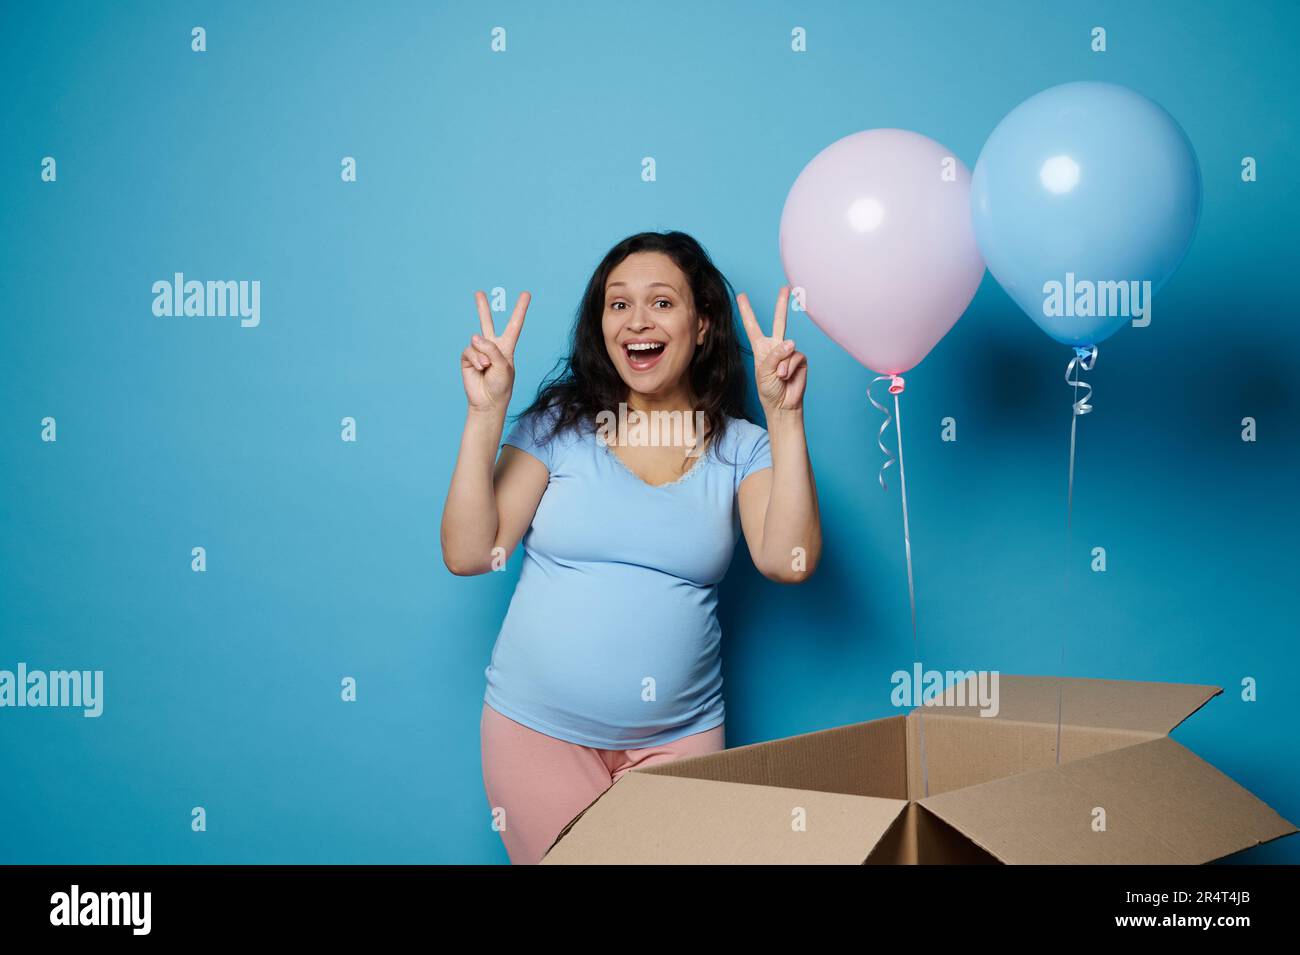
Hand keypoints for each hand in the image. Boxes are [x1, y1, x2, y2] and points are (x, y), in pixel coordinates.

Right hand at [461, 290, 529, 413]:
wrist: (488, 402)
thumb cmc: (501, 385)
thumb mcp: (504, 366)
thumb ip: (491, 349)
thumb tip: (474, 337)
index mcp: (506, 347)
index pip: (514, 325)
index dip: (520, 309)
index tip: (526, 294)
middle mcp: (492, 347)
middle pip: (487, 323)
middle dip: (482, 308)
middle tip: (478, 293)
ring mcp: (479, 352)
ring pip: (476, 340)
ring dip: (483, 356)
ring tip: (487, 368)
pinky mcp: (468, 358)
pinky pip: (469, 350)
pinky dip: (475, 359)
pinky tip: (479, 368)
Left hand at [738, 286, 806, 414]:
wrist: (782, 405)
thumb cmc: (768, 390)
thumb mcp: (763, 372)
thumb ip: (775, 355)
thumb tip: (791, 342)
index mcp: (761, 348)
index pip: (753, 326)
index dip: (747, 311)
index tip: (742, 295)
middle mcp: (776, 347)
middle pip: (779, 321)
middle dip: (781, 304)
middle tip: (785, 288)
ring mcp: (789, 352)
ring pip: (787, 347)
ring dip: (781, 365)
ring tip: (779, 377)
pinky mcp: (800, 359)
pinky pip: (796, 356)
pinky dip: (790, 367)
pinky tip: (787, 376)